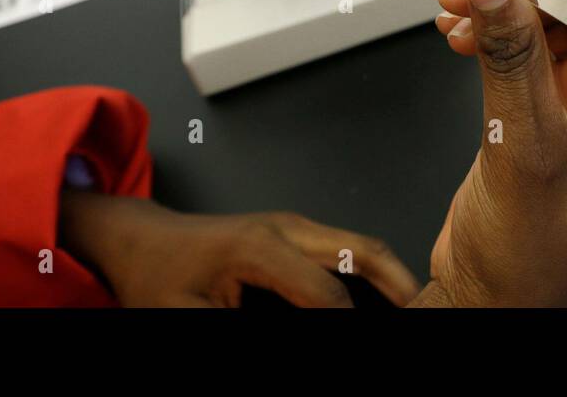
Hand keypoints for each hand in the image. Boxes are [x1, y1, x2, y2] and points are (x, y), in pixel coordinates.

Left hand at [58, 192, 420, 306]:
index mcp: (259, 248)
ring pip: (362, 246)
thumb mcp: (187, 320)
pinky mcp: (294, 232)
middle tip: (427, 315)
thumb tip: (310, 327)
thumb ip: (240, 335)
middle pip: (366, 251)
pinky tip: (382, 300)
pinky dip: (372, 272)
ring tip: (413, 310)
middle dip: (402, 288)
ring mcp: (293, 225)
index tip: (376, 341)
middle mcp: (286, 227)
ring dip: (392, 278)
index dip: (353, 328)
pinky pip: (346, 249)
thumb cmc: (156, 279)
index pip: (328, 298)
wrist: (140, 239)